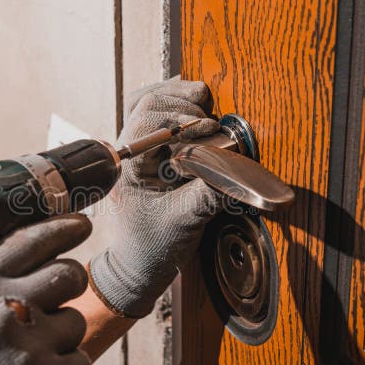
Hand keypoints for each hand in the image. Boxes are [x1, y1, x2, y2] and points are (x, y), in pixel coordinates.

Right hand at [0, 215, 92, 364]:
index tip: (80, 224)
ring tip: (29, 356)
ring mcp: (31, 344)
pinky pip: (80, 362)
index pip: (30, 240)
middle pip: (68, 273)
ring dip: (61, 335)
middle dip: (70, 281)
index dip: (62, 227)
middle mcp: (5, 306)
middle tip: (59, 296)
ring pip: (75, 319)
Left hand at [89, 78, 220, 317]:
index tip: (208, 127)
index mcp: (127, 167)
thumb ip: (207, 196)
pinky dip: (177, 106)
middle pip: (146, 103)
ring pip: (148, 104)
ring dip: (178, 98)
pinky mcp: (150, 153)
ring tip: (203, 101)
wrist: (140, 265)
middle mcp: (127, 153)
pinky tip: (196, 105)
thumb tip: (237, 171)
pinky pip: (157, 117)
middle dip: (180, 102)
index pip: (146, 122)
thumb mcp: (183, 223)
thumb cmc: (153, 248)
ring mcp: (136, 150)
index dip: (180, 118)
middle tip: (208, 115)